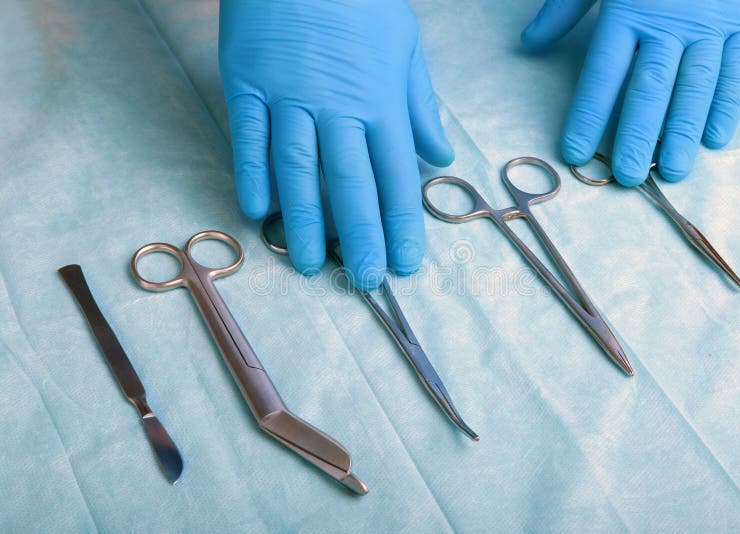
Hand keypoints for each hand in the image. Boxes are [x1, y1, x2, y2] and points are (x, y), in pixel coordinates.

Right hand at [219, 0, 453, 288]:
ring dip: (305, 222)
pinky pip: (249, 138)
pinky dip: (252, 176)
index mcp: (381, 100)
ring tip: (308, 264)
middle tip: (363, 282)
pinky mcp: (247, 83)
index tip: (404, 262)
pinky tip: (257, 213)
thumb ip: (420, 105)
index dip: (400, 223)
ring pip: (298, 170)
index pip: (395, 174)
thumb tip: (440, 156)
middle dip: (359, 237)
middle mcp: (337, 106)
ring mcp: (288, 96)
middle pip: (350, 183)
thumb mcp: (406, 44)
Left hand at [521, 0, 739, 184]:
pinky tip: (715, 139)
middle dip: (638, 136)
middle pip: (650, 88)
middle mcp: (668, 22)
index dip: (588, 115)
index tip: (575, 152)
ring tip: (672, 173)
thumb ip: (564, 9)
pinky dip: (727, 105)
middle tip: (629, 177)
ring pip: (695, 86)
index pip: (603, 73)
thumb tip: (528, 44)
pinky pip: (737, 69)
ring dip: (683, 133)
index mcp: (627, 10)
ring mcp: (711, 23)